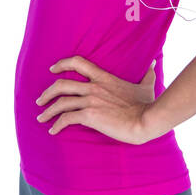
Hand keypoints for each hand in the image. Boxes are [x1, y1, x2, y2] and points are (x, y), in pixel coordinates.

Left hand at [35, 56, 158, 144]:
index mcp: (104, 78)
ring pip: (60, 103)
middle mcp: (93, 87)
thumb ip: (148, 74)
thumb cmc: (147, 105)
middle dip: (47, 93)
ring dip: (47, 111)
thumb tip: (155, 63)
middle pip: (61, 84)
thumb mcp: (146, 85)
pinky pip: (66, 119)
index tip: (52, 69)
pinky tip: (53, 131)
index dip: (62, 64)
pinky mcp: (90, 116)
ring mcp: (90, 101)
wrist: (147, 120)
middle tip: (40, 100)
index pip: (78, 63)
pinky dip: (57, 125)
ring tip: (41, 119)